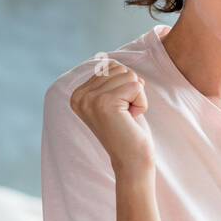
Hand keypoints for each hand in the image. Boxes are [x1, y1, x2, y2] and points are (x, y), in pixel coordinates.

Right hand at [69, 61, 152, 175]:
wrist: (131, 160)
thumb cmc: (128, 129)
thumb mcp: (115, 99)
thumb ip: (110, 80)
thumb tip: (111, 61)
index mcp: (78, 94)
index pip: (111, 67)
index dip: (125, 86)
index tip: (118, 110)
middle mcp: (79, 96)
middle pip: (120, 69)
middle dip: (132, 90)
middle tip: (124, 114)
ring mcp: (90, 99)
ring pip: (130, 76)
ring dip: (137, 97)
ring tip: (127, 117)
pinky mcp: (105, 103)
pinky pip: (136, 87)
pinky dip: (141, 103)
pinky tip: (131, 119)